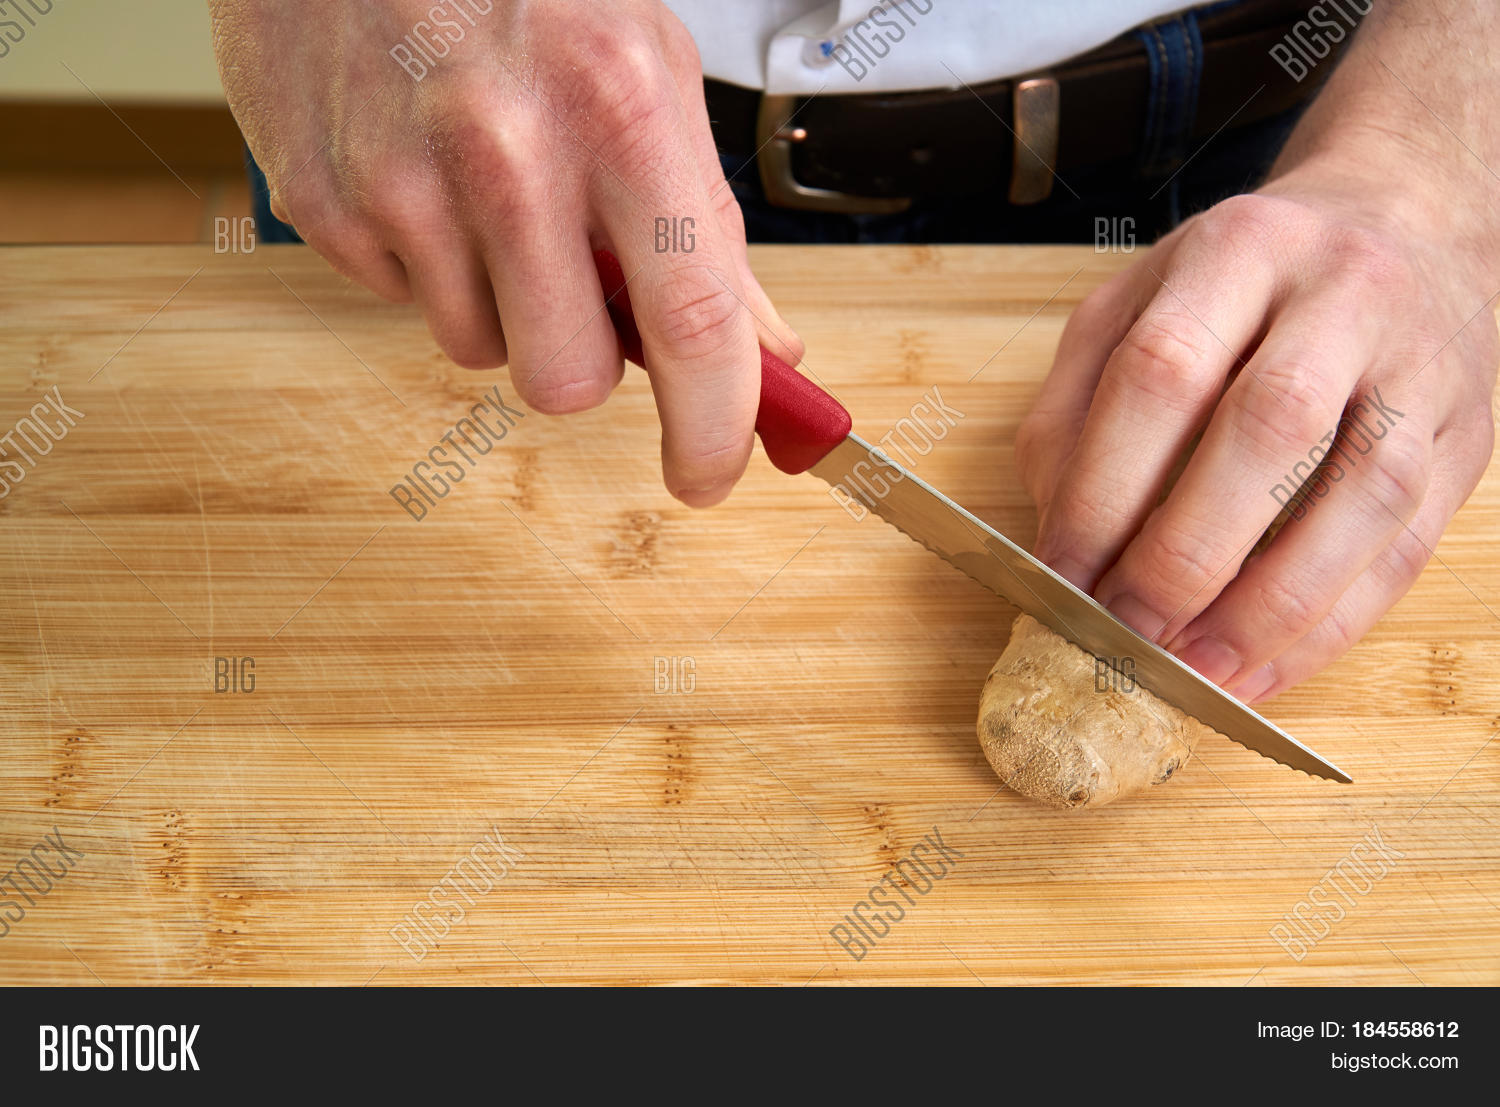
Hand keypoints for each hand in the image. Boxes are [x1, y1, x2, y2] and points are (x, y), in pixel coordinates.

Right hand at [208, 0, 801, 505]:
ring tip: (487, 198)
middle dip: (580, 360)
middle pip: (568, 378)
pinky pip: (401, 302)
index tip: (709, 472)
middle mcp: (511, 151)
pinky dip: (425, 263)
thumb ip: (707, 224)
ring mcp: (404, 181)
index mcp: (620, 109)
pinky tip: (423, 177)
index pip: (692, 322)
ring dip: (499, 305)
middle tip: (573, 290)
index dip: (713, 425)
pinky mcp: (324, 202)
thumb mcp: (648, 70)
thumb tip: (764, 350)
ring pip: (479, 351)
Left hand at [1016, 162, 1497, 701]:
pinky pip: (1410, 544)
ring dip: (1271, 603)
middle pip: (1270, 426)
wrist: (1402, 221)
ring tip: (1195, 668)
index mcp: (1236, 250)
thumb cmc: (1243, 284)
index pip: (1160, 372)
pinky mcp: (1467, 434)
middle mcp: (1342, 293)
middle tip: (1126, 629)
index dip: (1103, 488)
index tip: (1060, 575)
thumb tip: (1059, 537)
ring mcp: (1421, 363)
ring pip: (1363, 493)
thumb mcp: (1135, 306)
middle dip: (1185, 550)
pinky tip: (1264, 668)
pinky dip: (1332, 623)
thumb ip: (1076, 408)